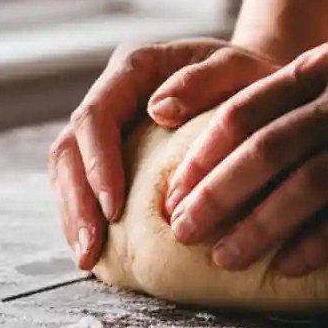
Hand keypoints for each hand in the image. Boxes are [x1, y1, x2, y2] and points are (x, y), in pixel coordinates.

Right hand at [48, 38, 280, 269]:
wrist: (259, 89)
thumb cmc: (252, 80)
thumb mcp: (240, 70)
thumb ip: (205, 80)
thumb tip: (159, 109)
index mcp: (133, 68)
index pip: (97, 115)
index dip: (98, 163)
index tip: (113, 209)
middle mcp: (111, 95)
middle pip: (70, 147)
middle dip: (77, 201)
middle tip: (91, 250)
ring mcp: (108, 127)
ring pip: (68, 170)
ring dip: (74, 216)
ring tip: (89, 259)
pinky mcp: (112, 156)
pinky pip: (83, 187)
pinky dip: (86, 219)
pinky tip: (98, 253)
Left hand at [163, 41, 327, 275]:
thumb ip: (296, 106)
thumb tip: (218, 160)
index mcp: (327, 66)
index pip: (247, 109)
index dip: (204, 154)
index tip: (173, 192)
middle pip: (269, 148)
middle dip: (218, 194)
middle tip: (183, 230)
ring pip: (309, 185)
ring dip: (260, 226)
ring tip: (224, 258)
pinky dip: (318, 242)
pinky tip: (287, 268)